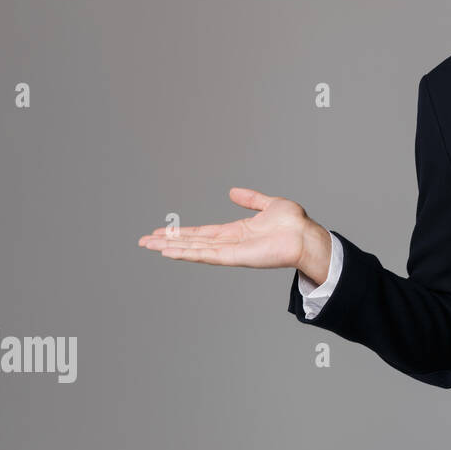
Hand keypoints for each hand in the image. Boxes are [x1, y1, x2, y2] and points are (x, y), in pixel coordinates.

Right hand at [137, 187, 330, 281]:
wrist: (305, 235)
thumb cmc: (293, 223)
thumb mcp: (269, 205)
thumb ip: (250, 199)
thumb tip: (232, 192)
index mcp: (235, 232)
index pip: (202, 232)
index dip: (181, 232)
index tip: (162, 232)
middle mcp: (229, 243)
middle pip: (192, 242)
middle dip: (168, 241)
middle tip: (144, 241)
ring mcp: (230, 251)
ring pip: (194, 249)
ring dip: (171, 247)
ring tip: (150, 246)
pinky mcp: (235, 257)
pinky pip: (207, 255)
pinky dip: (188, 253)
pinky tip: (170, 252)